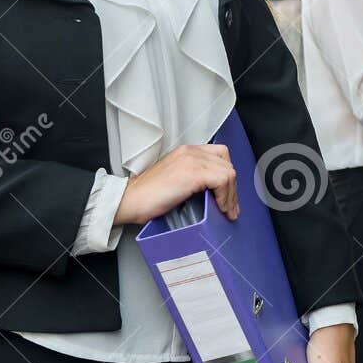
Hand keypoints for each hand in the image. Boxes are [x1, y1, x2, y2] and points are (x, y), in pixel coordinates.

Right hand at [114, 143, 238, 224]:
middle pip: (226, 163)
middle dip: (232, 188)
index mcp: (186, 151)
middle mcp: (190, 151)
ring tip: (227, 212)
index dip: (227, 175)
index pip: (220, 155)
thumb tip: (214, 193)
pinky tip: (220, 208)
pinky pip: (222, 180)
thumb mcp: (175, 180)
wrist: (129, 201)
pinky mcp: (192, 173)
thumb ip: (193, 178)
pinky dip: (226, 197)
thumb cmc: (148, 197)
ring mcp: (191, 160)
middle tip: (231, 207)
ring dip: (231, 195)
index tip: (227, 195)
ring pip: (227, 173)